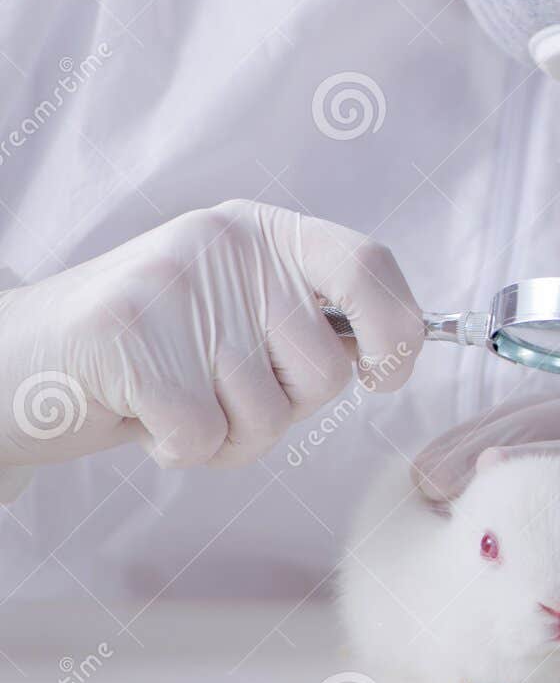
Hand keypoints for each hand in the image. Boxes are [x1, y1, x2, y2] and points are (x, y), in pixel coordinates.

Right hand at [0, 199, 422, 469]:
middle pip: (324, 368)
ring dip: (229, 437)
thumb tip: (398, 347)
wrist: (17, 363)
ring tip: (174, 400)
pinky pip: (205, 437)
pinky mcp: (125, 338)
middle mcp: (223, 243)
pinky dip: (179, 451)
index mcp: (260, 231)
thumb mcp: (235, 310)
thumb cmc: (149, 353)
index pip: (367, 264)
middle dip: (285, 410)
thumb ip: (307, 318)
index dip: (398, 330)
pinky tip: (139, 414)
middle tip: (221, 393)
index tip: (386, 375)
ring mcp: (172, 286)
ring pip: (267, 414)